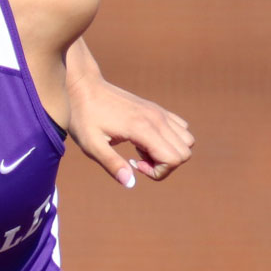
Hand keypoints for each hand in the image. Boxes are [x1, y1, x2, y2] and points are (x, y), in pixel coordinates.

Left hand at [65, 77, 193, 188]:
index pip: (174, 159)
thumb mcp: (91, 145)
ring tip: (142, 151)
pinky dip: (170, 141)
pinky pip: (180, 128)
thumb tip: (130, 183)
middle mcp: (157, 118)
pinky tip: (144, 141)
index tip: (134, 166)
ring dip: (169, 153)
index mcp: (143, 128)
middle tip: (138, 161)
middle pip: (185, 152)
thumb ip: (112, 164)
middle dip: (165, 166)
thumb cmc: (84, 117)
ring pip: (187, 140)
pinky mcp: (156, 109)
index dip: (158, 172)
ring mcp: (159, 112)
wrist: (83, 87)